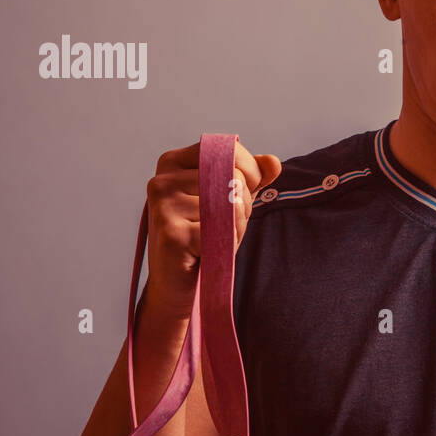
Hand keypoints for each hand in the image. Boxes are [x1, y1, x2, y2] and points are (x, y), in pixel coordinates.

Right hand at [142, 141, 281, 321]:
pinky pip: (223, 230)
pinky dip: (229, 242)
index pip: (228, 150)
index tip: (246, 191)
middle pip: (233, 177)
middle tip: (224, 226)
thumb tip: (273, 162)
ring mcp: (163, 206)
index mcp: (173, 162)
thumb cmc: (202, 237)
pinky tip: (210, 251)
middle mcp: (162, 180)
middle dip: (244, 204)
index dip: (250, 171)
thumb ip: (250, 178)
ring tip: (216, 238)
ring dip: (236, 227)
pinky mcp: (171, 233)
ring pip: (230, 204)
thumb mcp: (227, 201)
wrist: (175, 284)